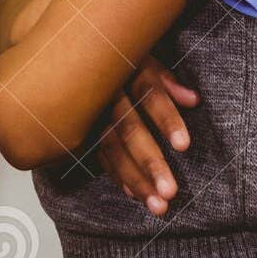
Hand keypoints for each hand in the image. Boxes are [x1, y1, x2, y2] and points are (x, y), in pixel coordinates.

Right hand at [95, 53, 199, 215]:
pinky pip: (98, 156)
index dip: (166, 119)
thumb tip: (193, 100)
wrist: (63, 51)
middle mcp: (106, 96)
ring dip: (135, 180)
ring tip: (158, 206)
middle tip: (170, 192)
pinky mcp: (81, 130)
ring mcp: (91, 115)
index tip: (185, 145)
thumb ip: (165, 78)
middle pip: (129, 131)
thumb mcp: (139, 55)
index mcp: (125, 73)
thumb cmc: (112, 55)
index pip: (149, 96)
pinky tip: (134, 195)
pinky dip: (116, 176)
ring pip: (113, 150)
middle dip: (150, 162)